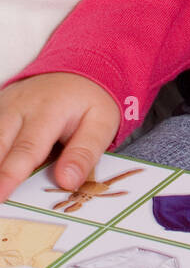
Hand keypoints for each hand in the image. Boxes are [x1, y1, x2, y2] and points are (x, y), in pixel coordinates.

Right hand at [0, 73, 120, 203]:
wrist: (76, 71)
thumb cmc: (89, 101)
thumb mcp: (101, 123)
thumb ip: (84, 153)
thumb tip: (67, 182)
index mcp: (48, 111)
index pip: (27, 149)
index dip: (11, 175)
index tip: (1, 195)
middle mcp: (19, 107)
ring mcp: (4, 107)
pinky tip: (0, 168)